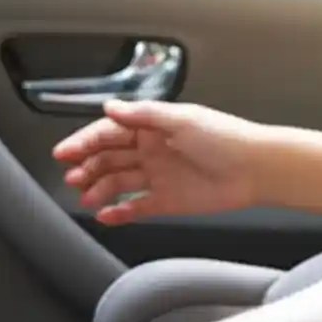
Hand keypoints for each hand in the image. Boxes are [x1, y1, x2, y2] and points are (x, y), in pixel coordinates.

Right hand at [53, 100, 265, 224]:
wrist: (257, 168)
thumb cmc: (226, 138)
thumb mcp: (182, 119)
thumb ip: (143, 115)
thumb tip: (110, 106)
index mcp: (155, 127)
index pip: (111, 133)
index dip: (85, 142)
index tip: (64, 153)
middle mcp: (153, 150)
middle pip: (110, 158)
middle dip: (87, 166)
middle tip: (72, 177)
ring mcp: (160, 176)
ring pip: (118, 183)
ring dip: (99, 189)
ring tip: (86, 197)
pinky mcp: (168, 200)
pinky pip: (136, 207)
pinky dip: (119, 212)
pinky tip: (105, 215)